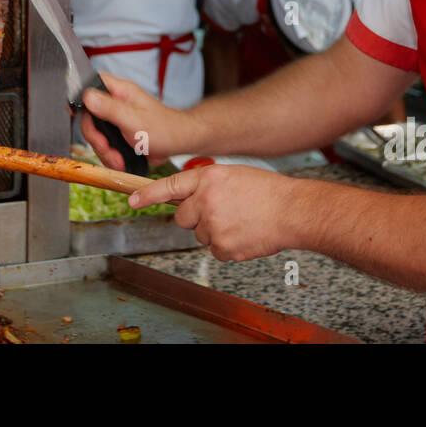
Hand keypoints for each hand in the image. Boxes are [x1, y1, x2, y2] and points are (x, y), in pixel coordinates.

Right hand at [80, 71, 184, 170]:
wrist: (178, 144)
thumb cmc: (164, 128)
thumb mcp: (134, 119)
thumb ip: (109, 108)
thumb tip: (87, 96)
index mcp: (119, 91)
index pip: (91, 84)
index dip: (79, 96)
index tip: (73, 113)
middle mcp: (115, 103)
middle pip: (89, 117)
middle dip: (96, 138)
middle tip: (107, 148)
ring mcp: (116, 119)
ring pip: (95, 134)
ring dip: (104, 151)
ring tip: (118, 160)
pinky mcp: (118, 134)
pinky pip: (104, 145)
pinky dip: (109, 156)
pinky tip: (120, 162)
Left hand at [129, 165, 299, 261]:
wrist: (293, 211)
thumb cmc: (268, 191)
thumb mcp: (233, 175)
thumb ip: (208, 185)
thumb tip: (189, 199)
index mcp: (208, 178)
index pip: (170, 186)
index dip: (148, 194)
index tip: (132, 200)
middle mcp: (206, 200)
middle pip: (182, 217)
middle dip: (195, 217)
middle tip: (220, 212)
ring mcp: (214, 225)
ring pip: (200, 234)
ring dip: (215, 231)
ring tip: (240, 221)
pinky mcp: (223, 247)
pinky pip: (215, 250)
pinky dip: (228, 246)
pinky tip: (245, 234)